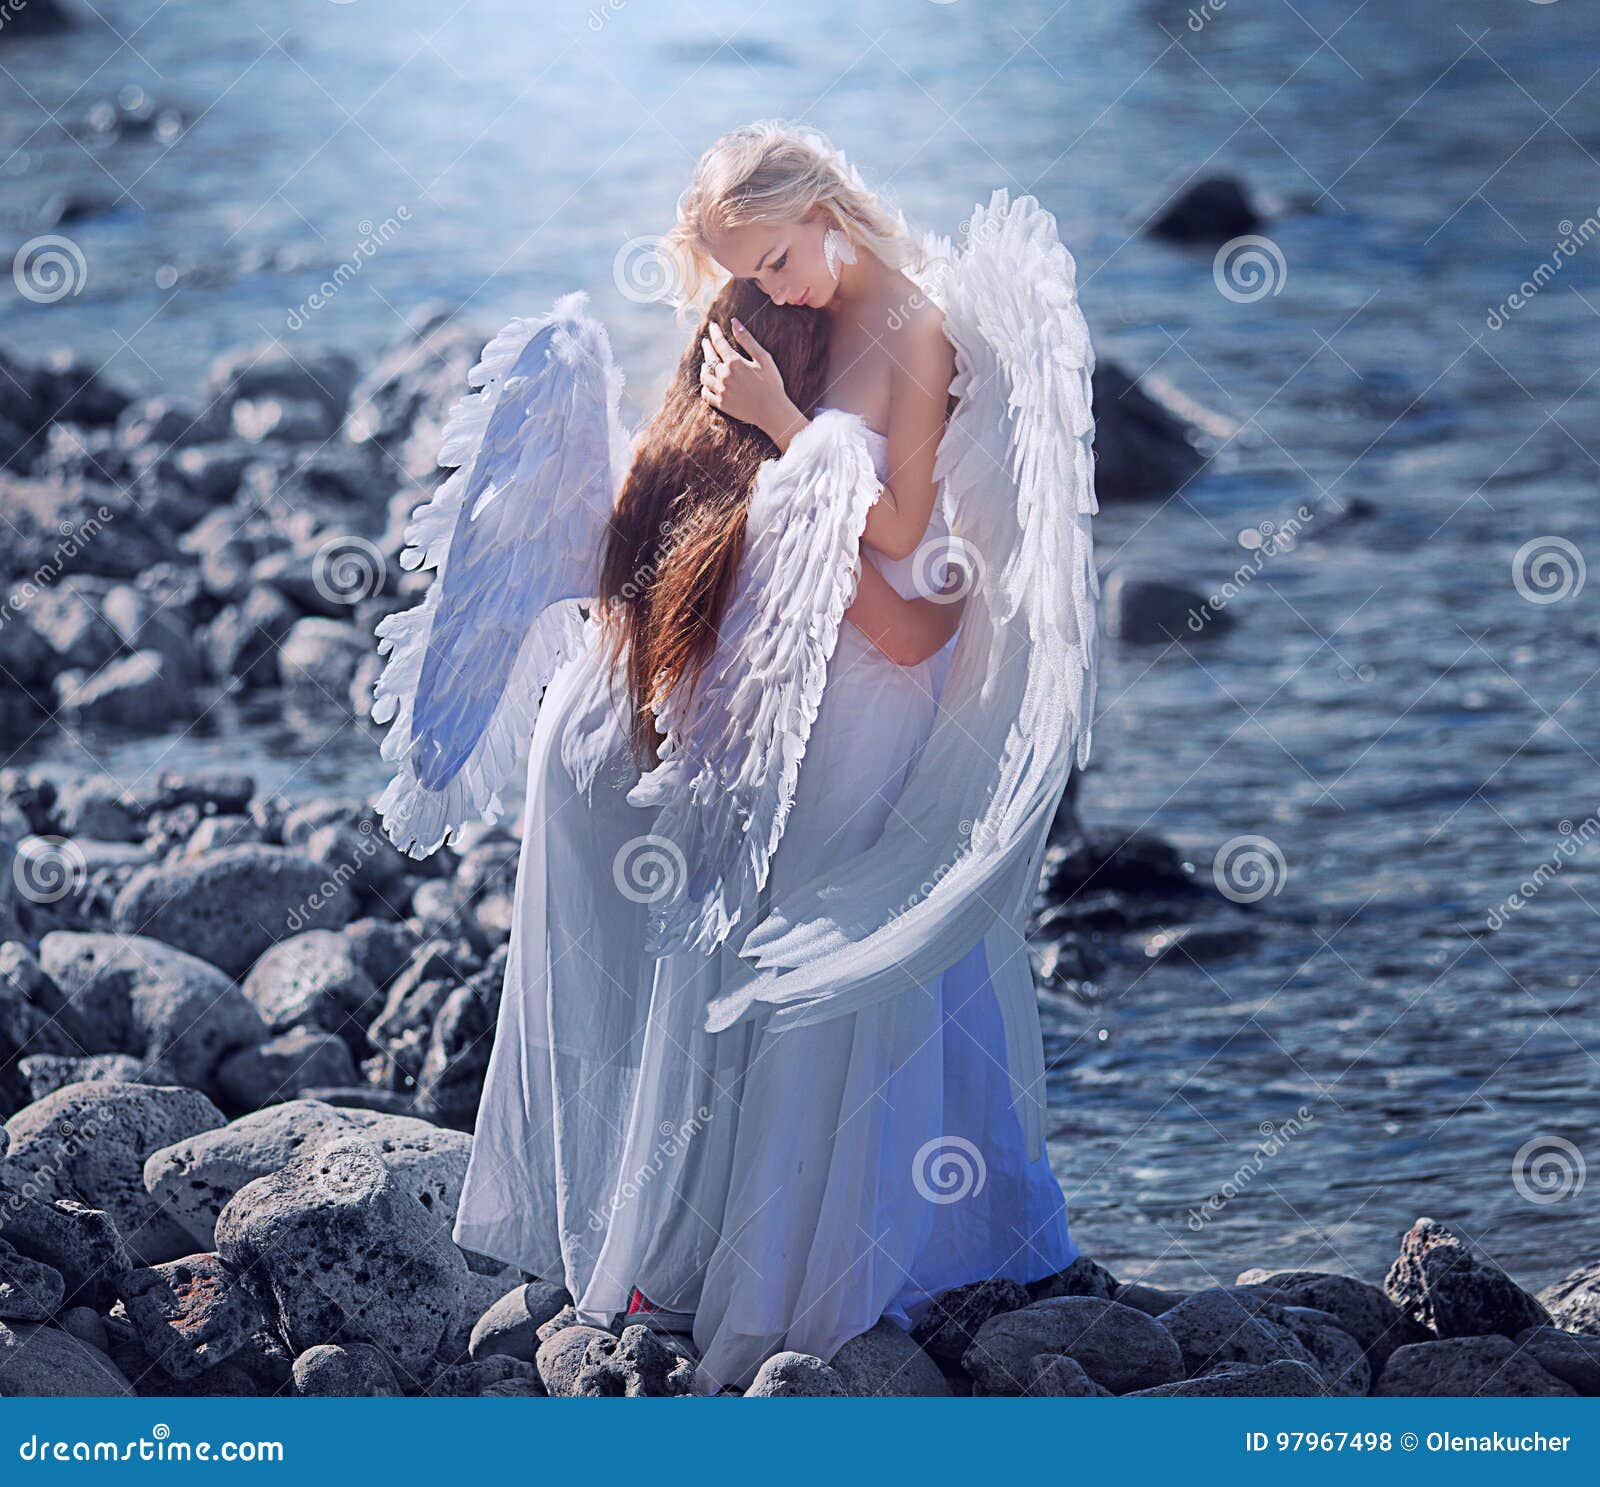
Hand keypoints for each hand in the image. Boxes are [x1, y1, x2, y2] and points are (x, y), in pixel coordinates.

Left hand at [699, 318, 802, 443]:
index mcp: (734, 362)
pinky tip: (707, 384)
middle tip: (706, 342)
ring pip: (705, 377)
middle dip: (707, 348)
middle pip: (710, 358)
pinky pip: (706, 394)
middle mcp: (724, 376)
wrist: (772, 411)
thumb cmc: (771, 383)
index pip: (719, 343)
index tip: (712, 326)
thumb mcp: (763, 358)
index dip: (715, 333)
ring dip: (704, 368)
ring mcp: (721, 391)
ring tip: (705, 364)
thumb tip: (734, 321)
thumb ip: (747, 339)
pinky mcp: (721, 404)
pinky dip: (705, 387)